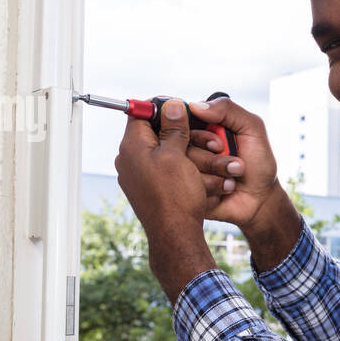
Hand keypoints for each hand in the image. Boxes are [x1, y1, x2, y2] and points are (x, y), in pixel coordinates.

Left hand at [115, 98, 215, 301]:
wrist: (176, 234)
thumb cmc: (175, 196)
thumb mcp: (177, 154)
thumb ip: (173, 128)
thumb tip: (170, 105)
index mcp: (132, 147)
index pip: (139, 114)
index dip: (161, 108)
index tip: (179, 108)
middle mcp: (130, 161)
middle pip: (155, 134)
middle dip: (182, 134)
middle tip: (201, 134)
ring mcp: (139, 177)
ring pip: (165, 154)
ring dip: (188, 153)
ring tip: (209, 158)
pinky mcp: (149, 190)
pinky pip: (168, 172)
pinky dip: (185, 171)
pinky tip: (200, 176)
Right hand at [181, 96, 280, 230]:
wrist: (261, 198)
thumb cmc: (258, 162)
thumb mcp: (252, 129)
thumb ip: (229, 110)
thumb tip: (196, 106)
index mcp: (202, 129)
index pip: (183, 123)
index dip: (200, 135)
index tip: (219, 144)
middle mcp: (190, 148)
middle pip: (179, 147)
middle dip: (211, 158)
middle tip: (234, 164)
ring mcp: (187, 170)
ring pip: (183, 168)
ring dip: (214, 174)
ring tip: (232, 178)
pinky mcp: (188, 192)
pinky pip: (188, 190)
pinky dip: (211, 190)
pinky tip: (224, 191)